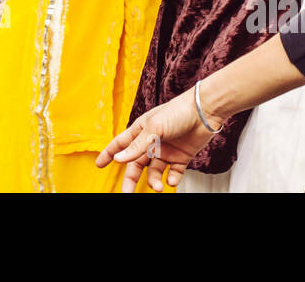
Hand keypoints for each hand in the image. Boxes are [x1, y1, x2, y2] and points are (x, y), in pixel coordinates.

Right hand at [95, 86, 219, 191]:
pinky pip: (173, 173)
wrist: (205, 112)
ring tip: (158, 186)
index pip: (120, 144)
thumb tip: (118, 159)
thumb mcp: (153, 128)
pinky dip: (172, 180)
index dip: (109, 153)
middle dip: (131, 179)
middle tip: (127, 193)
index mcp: (141, 131)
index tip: (99, 164)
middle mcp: (152, 142)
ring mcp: (166, 150)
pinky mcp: (181, 157)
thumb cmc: (178, 112)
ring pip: (154, 172)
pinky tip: (171, 180)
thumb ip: (137, 146)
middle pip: (136, 164)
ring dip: (154, 181)